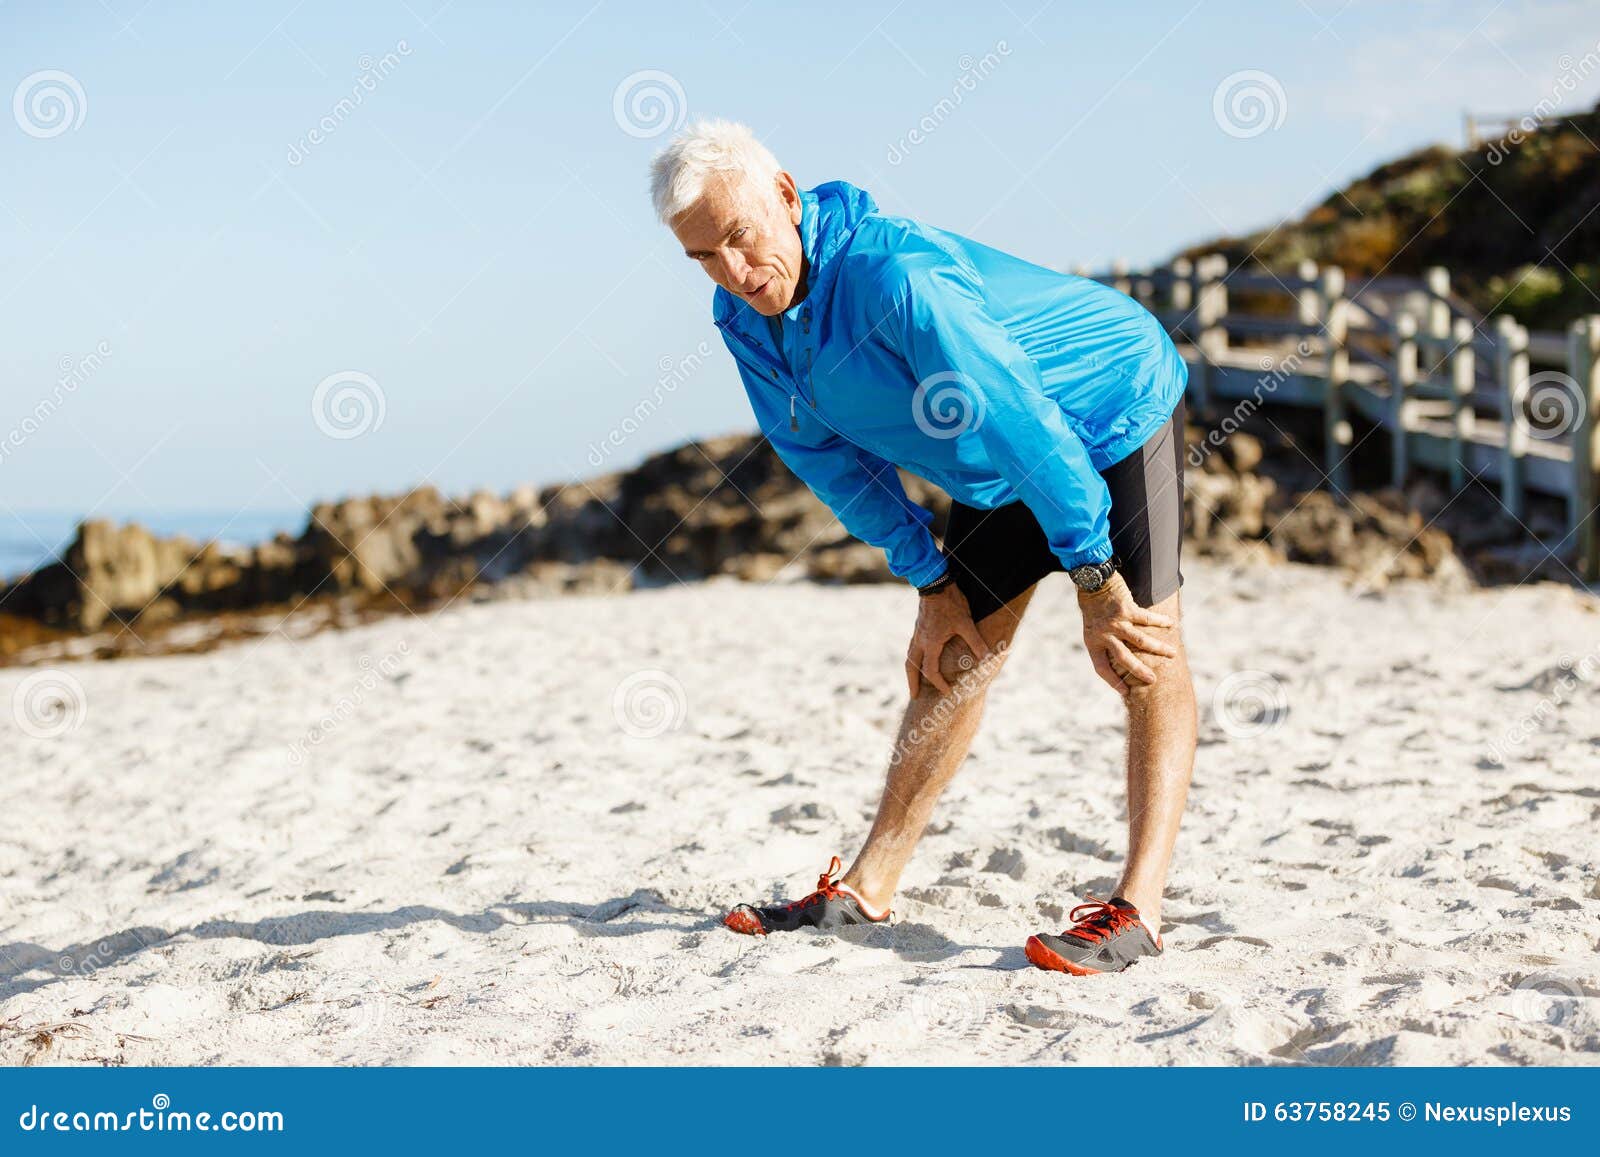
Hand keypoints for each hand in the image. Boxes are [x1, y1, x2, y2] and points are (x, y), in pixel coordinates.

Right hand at [905, 583, 992, 697]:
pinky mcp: (918, 626)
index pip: (931, 671)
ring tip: (913, 680)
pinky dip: (913, 658)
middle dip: (913, 683)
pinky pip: (912, 647)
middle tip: (914, 696)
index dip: (939, 683)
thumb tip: (987, 658)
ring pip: (909, 656)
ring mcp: (917, 633)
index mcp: (931, 643)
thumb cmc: (950, 603)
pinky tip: (919, 658)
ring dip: (911, 671)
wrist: (935, 583)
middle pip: (911, 667)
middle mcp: (920, 640)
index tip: (947, 691)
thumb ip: (976, 642)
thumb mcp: (966, 623)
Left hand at [1078, 573, 1176, 696]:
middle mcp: (1103, 635)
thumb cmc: (1094, 608)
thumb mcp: (1092, 629)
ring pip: (1141, 640)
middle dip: (1139, 671)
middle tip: (1153, 680)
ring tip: (1172, 654)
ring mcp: (1115, 623)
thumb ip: (1104, 643)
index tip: (1125, 692)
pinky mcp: (1126, 609)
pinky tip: (1171, 624)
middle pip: (1123, 659)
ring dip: (1158, 648)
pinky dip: (1160, 622)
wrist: (1091, 582)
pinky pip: (1147, 619)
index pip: (1101, 668)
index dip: (1113, 681)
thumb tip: (1124, 660)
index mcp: (1093, 642)